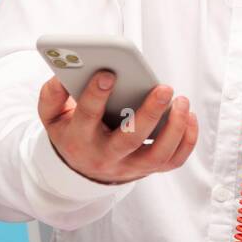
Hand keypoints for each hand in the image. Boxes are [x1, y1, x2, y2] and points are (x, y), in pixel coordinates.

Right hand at [37, 71, 197, 184]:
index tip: (108, 72)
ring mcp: (131, 166)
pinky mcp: (150, 169)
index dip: (96, 94)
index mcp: (79, 139)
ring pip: (158, 154)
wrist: (83, 168)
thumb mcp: (53, 115)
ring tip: (181, 100)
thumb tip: (65, 72)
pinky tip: (188, 116)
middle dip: (149, 112)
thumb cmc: (72, 132)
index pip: (87, 116)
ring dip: (175, 127)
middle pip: (130, 139)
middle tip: (164, 87)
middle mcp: (106, 155)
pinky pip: (174, 160)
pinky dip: (187, 139)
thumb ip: (53, 93)